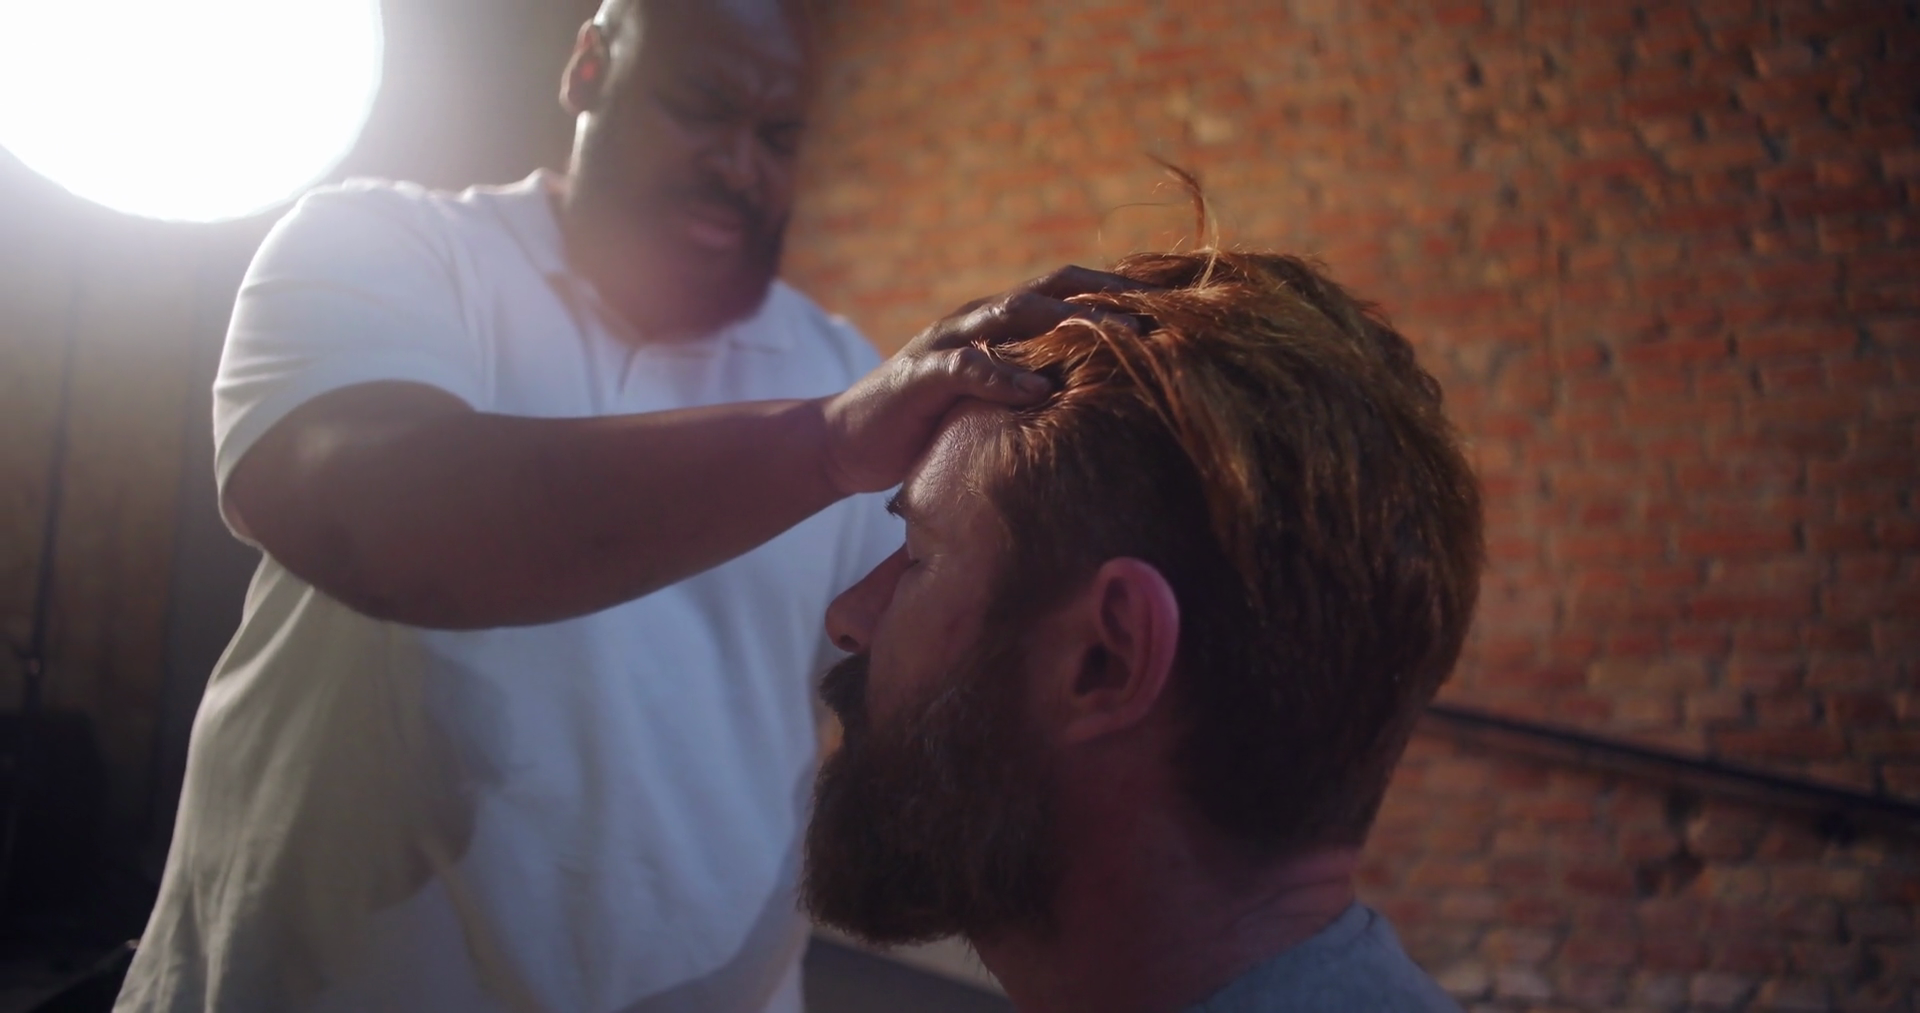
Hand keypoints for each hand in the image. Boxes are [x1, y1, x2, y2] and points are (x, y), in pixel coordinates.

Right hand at [820, 265, 1149, 495]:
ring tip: (1120, 334)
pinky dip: (1003, 376)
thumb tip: (1109, 405)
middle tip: (1164, 310)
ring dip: (1070, 321)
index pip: (1068, 291)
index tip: (1178, 302)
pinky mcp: (918, 377)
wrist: (845, 444)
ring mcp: (946, 343)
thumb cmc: (929, 428)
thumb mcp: (995, 407)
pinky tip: (1037, 391)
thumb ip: (1039, 393)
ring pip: (1014, 313)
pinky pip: (965, 367)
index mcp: (1000, 325)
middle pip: (1052, 288)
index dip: (1120, 290)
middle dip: (1109, 293)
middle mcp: (977, 321)